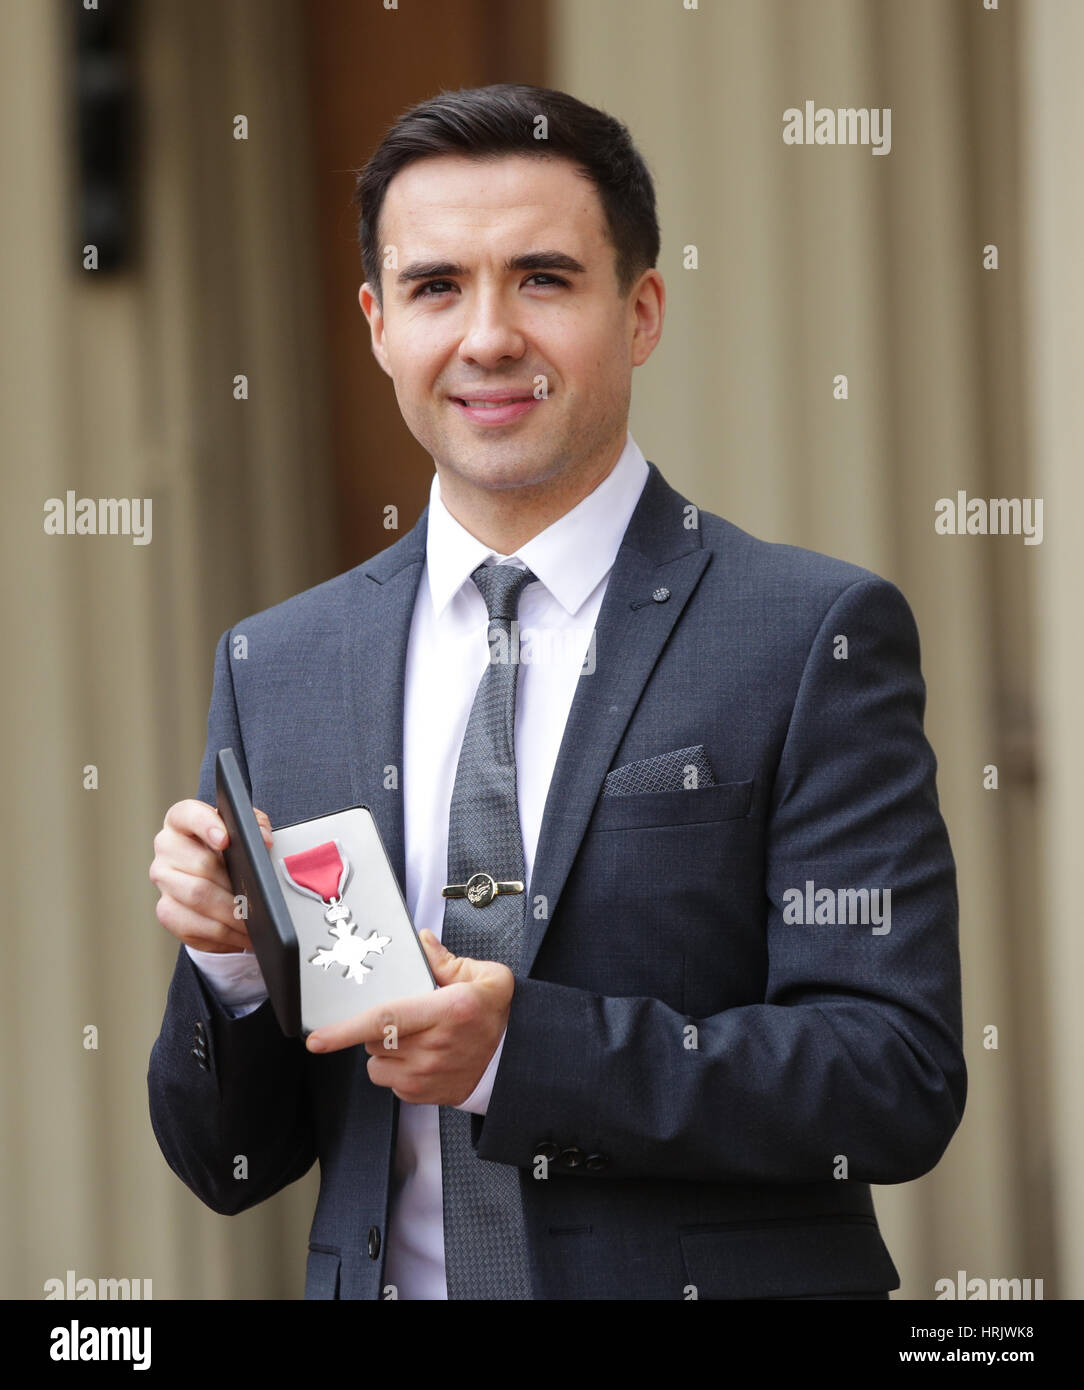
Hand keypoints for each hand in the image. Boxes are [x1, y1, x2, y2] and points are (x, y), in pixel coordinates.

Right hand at [150, 798, 272, 952]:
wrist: (217, 879)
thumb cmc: (231, 848)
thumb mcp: (246, 829)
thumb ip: (256, 826)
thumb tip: (263, 841)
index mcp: (183, 820)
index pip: (187, 815)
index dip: (206, 825)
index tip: (226, 840)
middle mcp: (166, 847)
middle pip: (200, 865)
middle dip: (234, 884)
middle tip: (260, 898)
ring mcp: (163, 880)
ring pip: (197, 898)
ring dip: (231, 913)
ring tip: (257, 921)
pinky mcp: (166, 910)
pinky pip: (192, 926)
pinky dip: (221, 934)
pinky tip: (240, 935)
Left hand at [305, 930, 513, 1105]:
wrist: (515, 1059)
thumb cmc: (496, 1015)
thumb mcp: (485, 976)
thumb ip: (446, 959)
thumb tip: (420, 941)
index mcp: (447, 1010)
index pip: (386, 1019)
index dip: (346, 1030)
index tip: (317, 1038)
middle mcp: (434, 1046)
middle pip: (376, 1039)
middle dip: (380, 1027)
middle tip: (408, 1018)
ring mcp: (427, 1075)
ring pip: (376, 1064)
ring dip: (385, 1051)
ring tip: (414, 1040)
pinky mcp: (424, 1095)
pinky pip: (390, 1082)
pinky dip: (397, 1070)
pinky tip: (422, 1058)